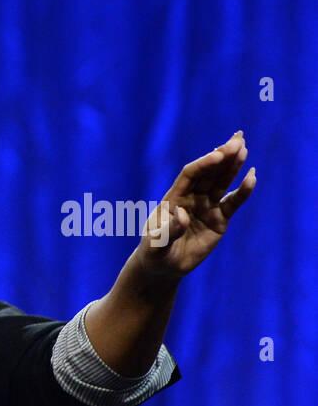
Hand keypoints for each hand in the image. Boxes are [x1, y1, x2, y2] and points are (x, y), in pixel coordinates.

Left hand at [139, 130, 255, 278]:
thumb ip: (169, 230)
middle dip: (222, 156)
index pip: (191, 174)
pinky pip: (233, 202)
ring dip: (233, 166)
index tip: (219, 153)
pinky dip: (243, 191)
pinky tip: (252, 177)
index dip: (204, 163)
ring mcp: (206, 207)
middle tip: (238, 139)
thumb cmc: (154, 253)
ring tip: (243, 148)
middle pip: (209, 172)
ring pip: (222, 182)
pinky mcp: (219, 219)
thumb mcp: (156, 244)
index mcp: (174, 198)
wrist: (163, 267)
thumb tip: (183, 215)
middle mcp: (191, 198)